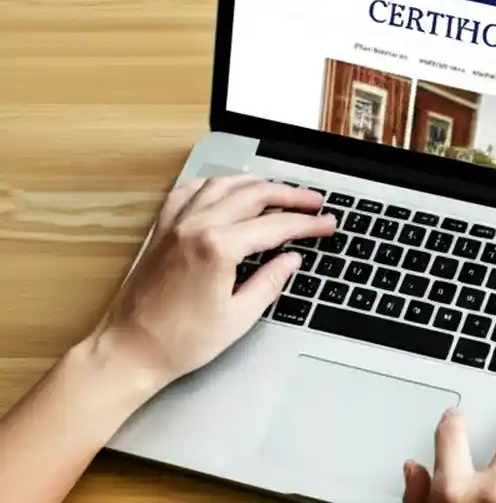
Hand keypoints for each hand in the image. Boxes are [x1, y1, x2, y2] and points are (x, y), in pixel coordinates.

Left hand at [85, 175, 335, 392]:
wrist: (130, 351)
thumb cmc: (180, 341)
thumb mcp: (238, 317)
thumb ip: (269, 281)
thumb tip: (290, 260)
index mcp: (218, 248)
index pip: (276, 226)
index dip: (307, 224)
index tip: (327, 224)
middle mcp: (196, 226)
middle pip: (253, 194)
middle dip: (290, 195)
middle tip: (315, 202)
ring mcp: (176, 225)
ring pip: (223, 185)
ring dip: (256, 183)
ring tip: (279, 190)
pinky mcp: (162, 230)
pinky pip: (190, 192)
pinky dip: (214, 185)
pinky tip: (227, 189)